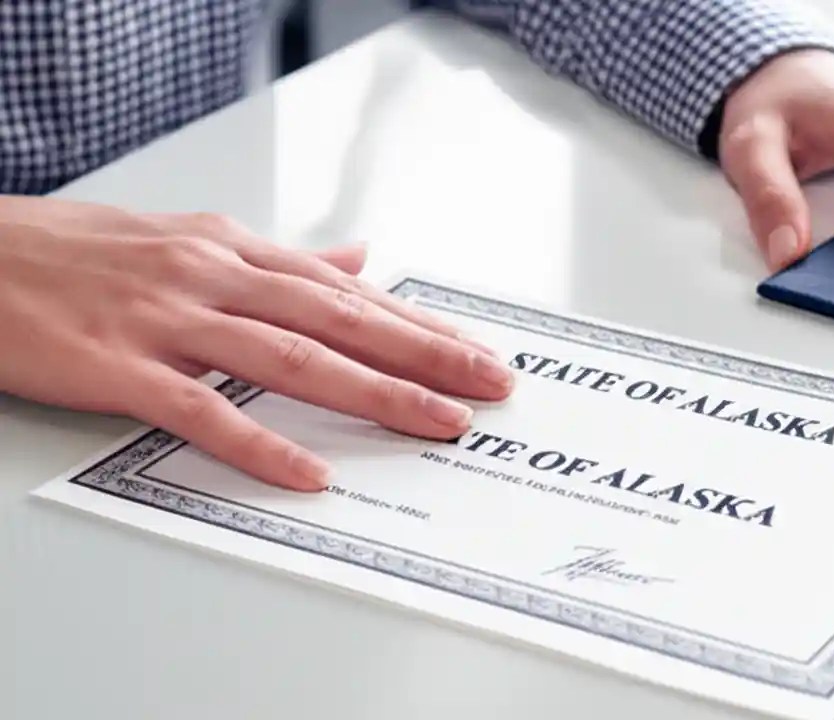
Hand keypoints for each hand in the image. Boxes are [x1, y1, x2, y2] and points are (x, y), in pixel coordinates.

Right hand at [0, 196, 513, 490]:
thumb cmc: (76, 251)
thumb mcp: (188, 237)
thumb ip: (278, 258)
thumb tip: (357, 259)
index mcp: (233, 247)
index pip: (347, 291)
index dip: (416, 323)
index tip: (473, 350)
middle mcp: (214, 275)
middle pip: (340, 320)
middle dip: (424, 353)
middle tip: (489, 384)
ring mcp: (168, 320)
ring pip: (291, 359)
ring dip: (373, 392)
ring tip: (437, 421)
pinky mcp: (119, 367)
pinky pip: (202, 411)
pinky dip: (260, 444)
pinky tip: (309, 473)